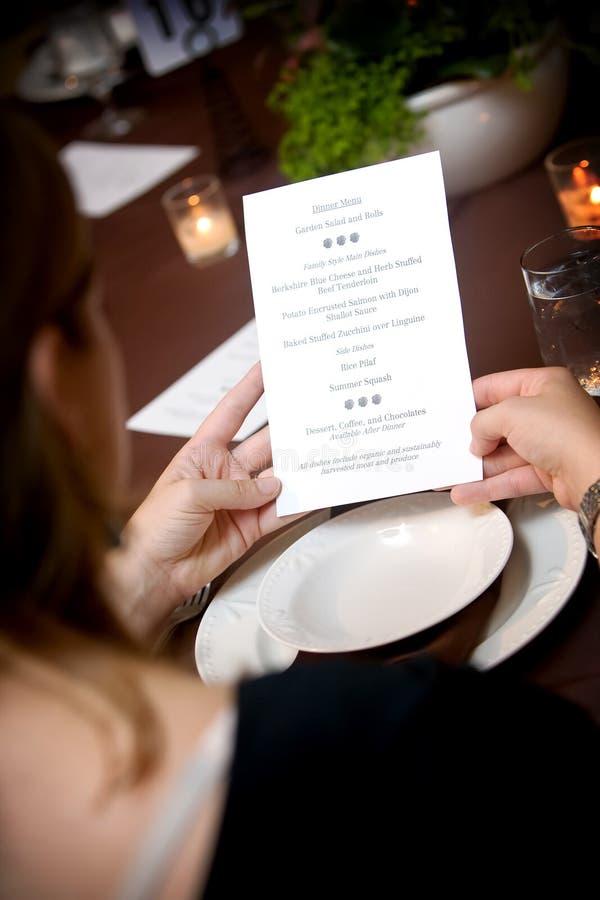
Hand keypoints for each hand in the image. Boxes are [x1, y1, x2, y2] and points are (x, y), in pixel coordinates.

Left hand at [106, 363, 301, 640]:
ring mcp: (240, 500)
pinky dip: (298, 505)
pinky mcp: (250, 527)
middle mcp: (225, 472)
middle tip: (313, 417)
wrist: (154, 571)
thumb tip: (273, 487)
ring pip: (278, 479)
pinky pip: (280, 513)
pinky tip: (314, 495)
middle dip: (287, 430)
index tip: (269, 367)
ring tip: (323, 456)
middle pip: (263, 445)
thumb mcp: (190, 494)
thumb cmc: (155, 526)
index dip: (250, 389)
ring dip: (298, 470)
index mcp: (202, 453)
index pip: (231, 413)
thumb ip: (235, 488)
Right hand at [450, 367, 599, 509]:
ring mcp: (548, 443)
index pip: (498, 386)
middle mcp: (547, 412)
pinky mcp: (548, 471)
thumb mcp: (511, 413)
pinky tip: (465, 492)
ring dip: (477, 466)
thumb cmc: (564, 433)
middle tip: (448, 443)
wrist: (595, 474)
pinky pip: (511, 477)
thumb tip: (477, 439)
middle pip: (500, 423)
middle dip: (474, 436)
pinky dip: (488, 485)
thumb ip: (484, 422)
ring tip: (450, 473)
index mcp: (543, 385)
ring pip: (504, 454)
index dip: (472, 398)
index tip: (450, 410)